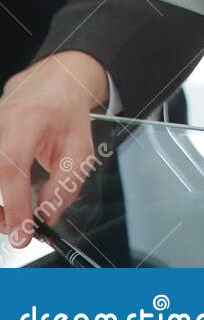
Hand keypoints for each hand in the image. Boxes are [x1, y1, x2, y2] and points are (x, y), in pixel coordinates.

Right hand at [0, 51, 109, 246]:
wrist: (52, 85)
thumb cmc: (66, 115)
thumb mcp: (79, 148)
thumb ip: (65, 184)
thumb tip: (46, 215)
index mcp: (27, 121)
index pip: (12, 168)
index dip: (15, 205)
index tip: (22, 233)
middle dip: (0, 210)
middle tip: (15, 226)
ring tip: (10, 215)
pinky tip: (4, 199)